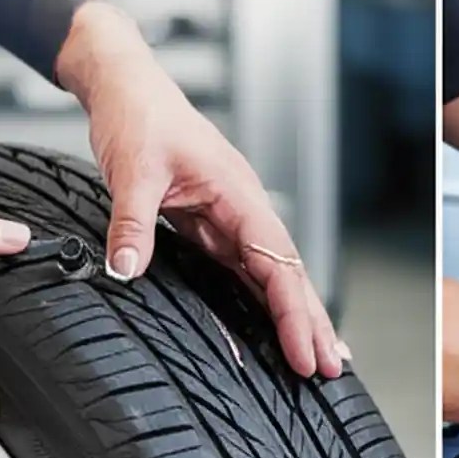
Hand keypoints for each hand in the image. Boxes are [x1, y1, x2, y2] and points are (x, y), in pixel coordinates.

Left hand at [56, 2, 344, 379]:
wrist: (127, 88)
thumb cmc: (138, 117)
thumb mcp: (131, 170)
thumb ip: (132, 223)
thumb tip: (126, 271)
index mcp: (239, 195)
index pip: (279, 265)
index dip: (294, 314)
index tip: (306, 354)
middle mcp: (244, 209)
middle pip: (289, 274)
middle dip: (312, 322)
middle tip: (332, 369)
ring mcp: (232, 217)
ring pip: (273, 274)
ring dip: (296, 315)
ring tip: (317, 357)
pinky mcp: (213, 223)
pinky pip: (248, 268)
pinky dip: (267, 299)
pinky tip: (276, 321)